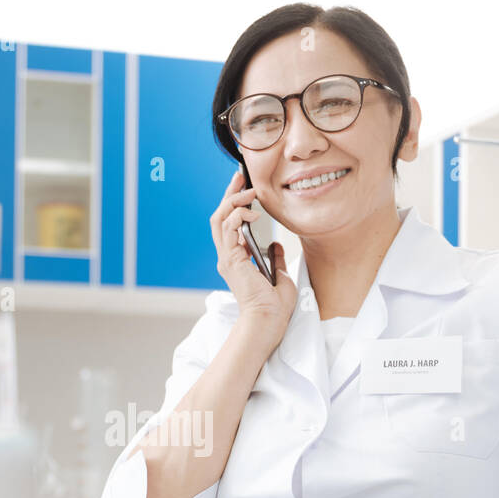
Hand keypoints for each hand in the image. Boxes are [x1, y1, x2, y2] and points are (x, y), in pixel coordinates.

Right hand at [210, 169, 297, 352]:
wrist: (269, 320)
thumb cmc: (274, 306)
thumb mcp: (279, 275)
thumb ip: (274, 258)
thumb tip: (275, 244)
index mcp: (237, 260)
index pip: (229, 225)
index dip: (235, 204)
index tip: (246, 187)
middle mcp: (228, 257)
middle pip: (220, 217)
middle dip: (229, 194)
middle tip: (240, 176)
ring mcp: (227, 258)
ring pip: (219, 219)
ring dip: (233, 201)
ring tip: (249, 192)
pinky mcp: (230, 260)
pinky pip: (228, 230)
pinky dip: (237, 216)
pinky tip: (252, 212)